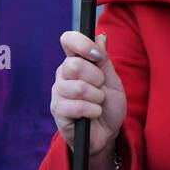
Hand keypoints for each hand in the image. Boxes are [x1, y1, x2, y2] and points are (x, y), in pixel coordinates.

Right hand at [50, 31, 126, 157]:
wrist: (106, 134)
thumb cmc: (108, 106)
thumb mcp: (112, 81)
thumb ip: (104, 60)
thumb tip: (101, 36)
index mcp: (75, 63)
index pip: (68, 40)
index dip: (83, 44)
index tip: (98, 56)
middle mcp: (63, 75)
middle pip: (74, 65)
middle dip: (97, 79)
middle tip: (101, 89)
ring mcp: (58, 93)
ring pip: (78, 88)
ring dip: (97, 98)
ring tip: (98, 104)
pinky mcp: (57, 111)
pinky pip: (78, 106)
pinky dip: (93, 111)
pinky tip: (93, 114)